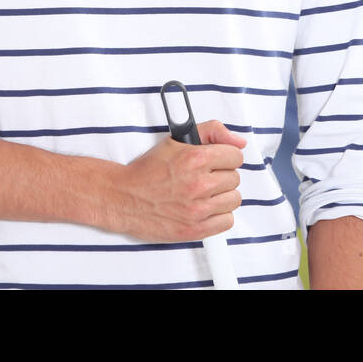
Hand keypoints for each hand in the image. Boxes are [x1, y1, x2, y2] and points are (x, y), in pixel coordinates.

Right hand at [107, 120, 246, 242]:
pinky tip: (204, 208)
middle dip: (221, 176)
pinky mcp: (195, 229)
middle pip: (235, 178)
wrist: (123, 197)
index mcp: (195, 158)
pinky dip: (218, 216)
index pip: (235, 156)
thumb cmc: (147, 171)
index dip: (225, 157)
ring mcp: (197, 209)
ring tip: (204, 193)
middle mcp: (198, 184)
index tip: (216, 161)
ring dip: (221, 196)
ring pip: (234, 199)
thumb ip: (212, 132)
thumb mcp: (177, 140)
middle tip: (204, 177)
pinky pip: (227, 221)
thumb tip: (239, 141)